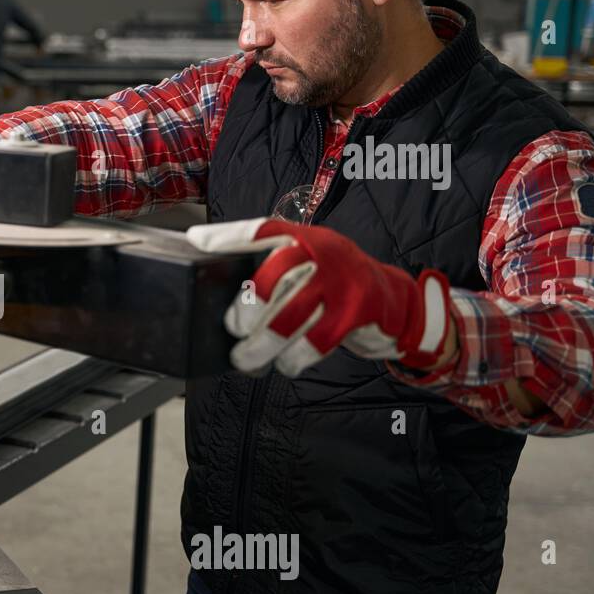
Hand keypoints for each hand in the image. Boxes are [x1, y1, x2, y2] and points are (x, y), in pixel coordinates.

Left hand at [186, 218, 451, 376]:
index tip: (197, 242)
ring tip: (246, 358)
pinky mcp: (357, 314)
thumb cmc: (337, 283)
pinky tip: (286, 363)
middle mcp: (324, 254)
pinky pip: (314, 343)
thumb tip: (220, 291)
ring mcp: (343, 284)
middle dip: (246, 311)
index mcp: (306, 238)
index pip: (263, 229)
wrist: (395, 298)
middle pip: (273, 279)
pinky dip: (293, 359)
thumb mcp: (310, 262)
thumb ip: (276, 265)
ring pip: (290, 318)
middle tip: (233, 329)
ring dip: (262, 345)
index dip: (229, 236)